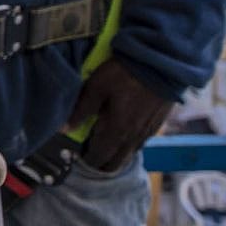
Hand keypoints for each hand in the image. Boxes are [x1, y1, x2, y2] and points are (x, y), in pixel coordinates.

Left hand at [70, 59, 175, 173]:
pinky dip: (128, 143)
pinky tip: (122, 131)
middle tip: (89, 151)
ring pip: (129, 153)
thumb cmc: (125, 73)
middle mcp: (134, 138)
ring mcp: (148, 132)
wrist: (161, 63)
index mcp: (118, 131)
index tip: (77, 155)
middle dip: (102, 162)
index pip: (100, 157)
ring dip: (116, 153)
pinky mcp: (157, 124)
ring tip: (103, 141)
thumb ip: (81, 109)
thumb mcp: (97, 87)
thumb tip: (64, 129)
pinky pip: (140, 142)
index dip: (87, 160)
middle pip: (116, 162)